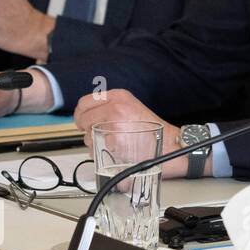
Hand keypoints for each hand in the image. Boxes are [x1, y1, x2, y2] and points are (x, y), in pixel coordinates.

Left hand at [72, 89, 188, 176]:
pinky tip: (115, 151)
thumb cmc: (153, 131)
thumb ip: (111, 107)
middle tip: (95, 135)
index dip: (80, 114)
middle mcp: (115, 107)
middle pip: (83, 119)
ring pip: (87, 136)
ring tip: (112, 144)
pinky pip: (95, 149)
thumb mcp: (131, 107)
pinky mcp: (114, 141)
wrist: (169, 145)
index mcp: (118, 96)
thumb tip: (88, 116)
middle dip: (86, 130)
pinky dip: (101, 153)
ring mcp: (114, 124)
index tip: (82, 121)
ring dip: (94, 143)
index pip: (84, 102)